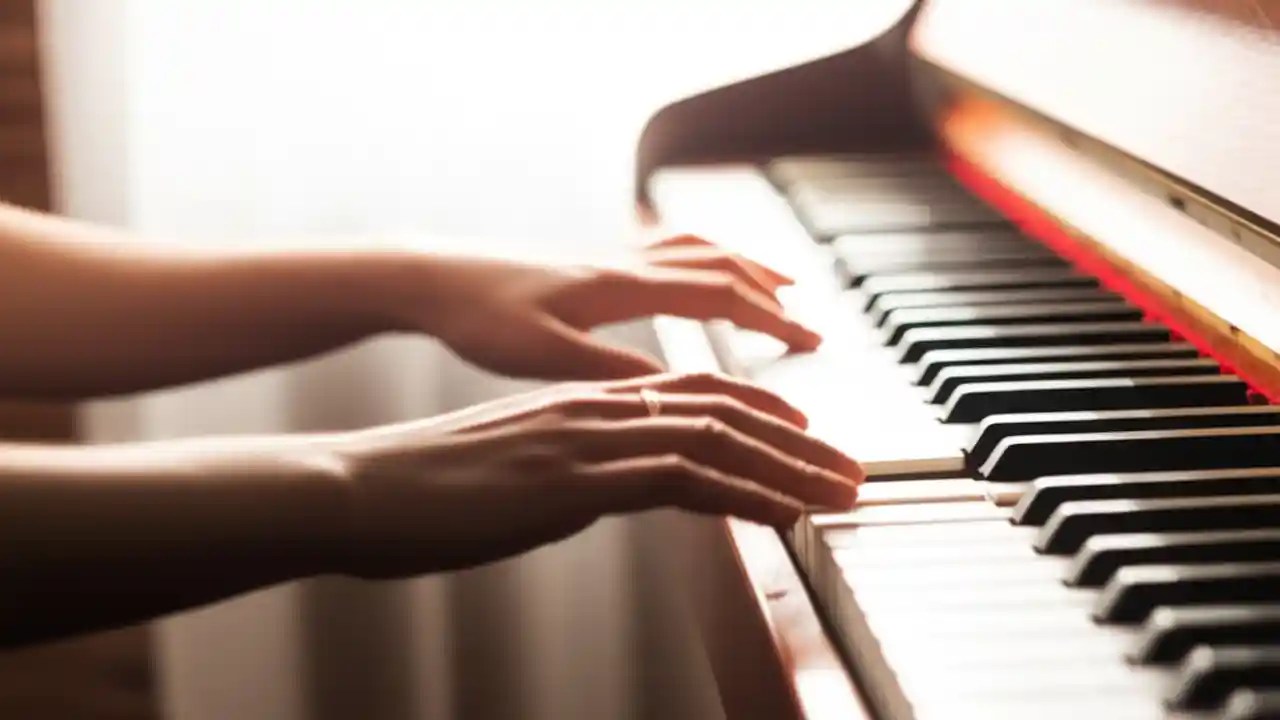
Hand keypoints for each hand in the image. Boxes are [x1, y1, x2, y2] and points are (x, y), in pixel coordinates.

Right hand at [325, 372, 860, 577]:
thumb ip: (566, 472)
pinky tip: (787, 514)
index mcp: (581, 400)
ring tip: (844, 492)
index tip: (806, 433)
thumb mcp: (511, 473)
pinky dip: (747, 495)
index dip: (759, 408)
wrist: (358, 489)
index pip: (692, 391)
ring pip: (719, 438)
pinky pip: (685, 480)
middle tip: (854, 468)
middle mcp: (596, 406)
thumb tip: (600, 491)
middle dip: (799, 439)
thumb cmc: (423, 490)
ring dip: (792, 466)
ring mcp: (588, 439)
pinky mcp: (576, 480)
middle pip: (723, 408)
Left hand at [412, 235, 821, 380]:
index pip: (718, 296)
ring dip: (743, 268)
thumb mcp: (544, 355)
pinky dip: (701, 259)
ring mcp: (609, 259)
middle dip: (771, 296)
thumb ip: (613, 374)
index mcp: (622, 286)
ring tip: (776, 284)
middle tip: (810, 322)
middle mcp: (625, 264)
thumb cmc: (479, 316)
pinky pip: (666, 251)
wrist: (431, 276)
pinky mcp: (590, 265)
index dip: (770, 320)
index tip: (810, 343)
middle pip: (719, 267)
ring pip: (695, 252)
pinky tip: (694, 275)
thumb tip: (677, 394)